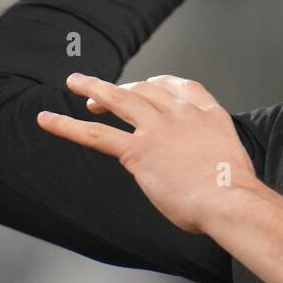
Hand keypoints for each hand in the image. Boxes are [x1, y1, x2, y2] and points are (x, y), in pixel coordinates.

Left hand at [35, 73, 256, 233]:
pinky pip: (96, 134)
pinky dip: (68, 125)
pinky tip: (48, 120)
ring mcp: (158, 128)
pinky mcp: (138, 150)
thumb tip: (198, 166)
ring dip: (93, 89)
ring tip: (75, 82)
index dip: (160, 84)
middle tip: (104, 90)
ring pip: (119, 99)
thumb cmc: (234, 190)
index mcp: (208, 114)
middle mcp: (182, 113)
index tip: (150, 86)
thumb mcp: (231, 156)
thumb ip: (210, 151)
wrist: (230, 199)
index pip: (181, 86)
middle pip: (146, 88)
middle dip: (124, 86)